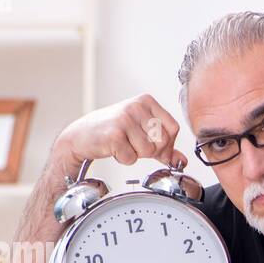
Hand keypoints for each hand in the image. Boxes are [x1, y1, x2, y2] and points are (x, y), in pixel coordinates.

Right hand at [52, 92, 187, 176]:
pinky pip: (132, 158)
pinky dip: (124, 159)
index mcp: (147, 101)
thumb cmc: (112, 132)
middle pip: (163, 141)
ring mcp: (125, 119)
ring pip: (148, 151)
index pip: (174, 129)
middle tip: (132, 144)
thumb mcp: (141, 133)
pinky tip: (113, 148)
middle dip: (150, 151)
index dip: (166, 143)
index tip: (153, 145)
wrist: (81, 136)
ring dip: (135, 154)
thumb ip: (164, 147)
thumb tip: (182, 161)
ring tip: (122, 144)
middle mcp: (137, 106)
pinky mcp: (114, 134)